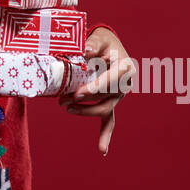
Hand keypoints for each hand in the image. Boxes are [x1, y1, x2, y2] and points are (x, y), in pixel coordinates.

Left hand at [62, 25, 134, 155]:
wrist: (109, 45)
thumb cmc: (103, 41)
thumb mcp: (99, 38)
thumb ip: (92, 44)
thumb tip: (85, 51)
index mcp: (125, 68)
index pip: (111, 81)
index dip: (95, 88)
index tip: (77, 94)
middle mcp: (125, 84)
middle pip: (106, 98)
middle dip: (84, 101)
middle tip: (63, 100)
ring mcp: (119, 96)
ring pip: (104, 109)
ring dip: (84, 112)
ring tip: (65, 107)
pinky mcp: (112, 102)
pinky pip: (110, 120)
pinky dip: (106, 135)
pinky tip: (102, 150)